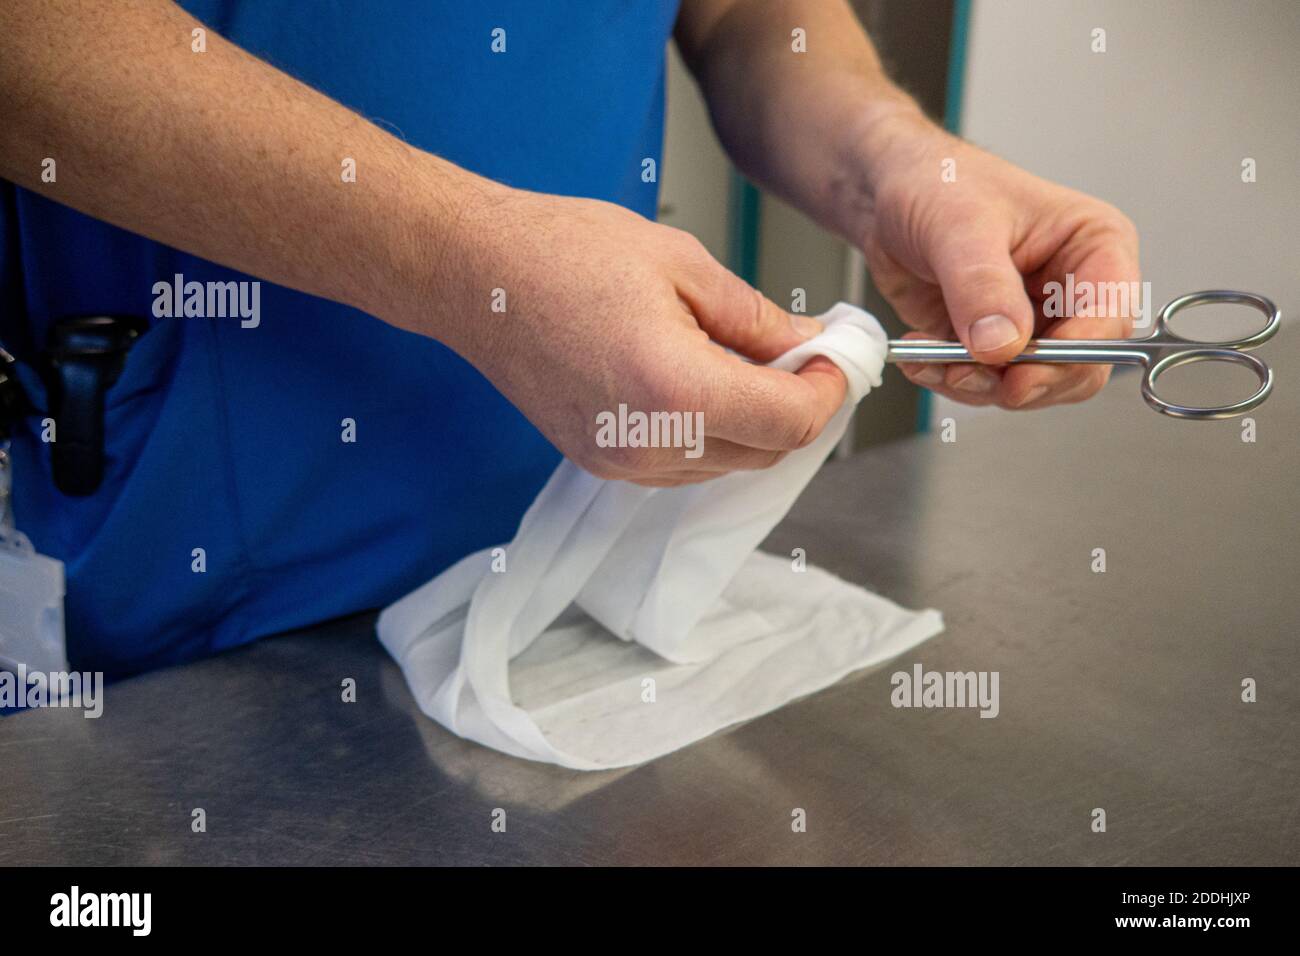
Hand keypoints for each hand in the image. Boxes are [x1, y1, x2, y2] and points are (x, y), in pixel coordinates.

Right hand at [416, 185, 846, 485]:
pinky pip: (686, 465)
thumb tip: (807, 345)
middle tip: (804, 352)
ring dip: (755, 422)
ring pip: (729, 464)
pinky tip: (702, 381)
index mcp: (675, 389)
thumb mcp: (681, 264)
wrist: (475, 276)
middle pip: (766, 452)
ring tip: (747, 359)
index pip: (790, 423)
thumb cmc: (560, 254)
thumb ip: (756, 317)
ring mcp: (621, 462)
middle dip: (797, 405)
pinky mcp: (602, 462)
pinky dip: (713, 432)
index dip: (827, 390)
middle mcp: (648, 443)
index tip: (836, 357)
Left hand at [859, 114, 1140, 408]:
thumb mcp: (960, 226)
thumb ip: (982, 286)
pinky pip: (987, 384)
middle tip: (968, 375)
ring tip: (932, 361)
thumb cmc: (939, 183)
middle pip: (1078, 367)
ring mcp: (1034, 323)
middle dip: (1022, 381)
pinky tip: (921, 359)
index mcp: (1094, 247)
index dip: (1074, 354)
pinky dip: (952, 380)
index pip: (1110, 316)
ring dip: (978, 385)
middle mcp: (1073, 291)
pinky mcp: (995, 344)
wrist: (890, 195)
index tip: (1022, 372)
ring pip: (1031, 385)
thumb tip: (1002, 344)